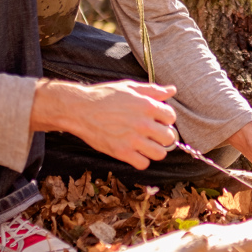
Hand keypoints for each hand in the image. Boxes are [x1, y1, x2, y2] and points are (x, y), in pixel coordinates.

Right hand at [32, 79, 178, 169]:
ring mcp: (132, 139)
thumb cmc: (104, 96)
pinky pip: (143, 164)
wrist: (79, 109)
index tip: (157, 120)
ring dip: (155, 150)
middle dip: (164, 136)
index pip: (171, 117)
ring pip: (160, 154)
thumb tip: (172, 90)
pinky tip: (135, 152)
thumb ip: (153, 90)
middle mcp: (143, 123)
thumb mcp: (129, 87)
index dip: (166, 119)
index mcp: (147, 105)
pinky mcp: (121, 152)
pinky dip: (141, 160)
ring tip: (146, 145)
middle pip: (169, 138)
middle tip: (154, 134)